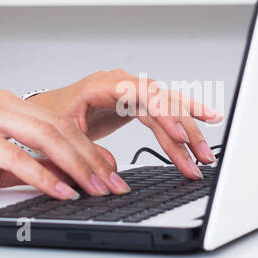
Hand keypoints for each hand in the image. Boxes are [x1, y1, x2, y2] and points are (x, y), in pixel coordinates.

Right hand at [0, 88, 132, 201]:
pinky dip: (42, 175)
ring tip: (95, 189)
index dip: (90, 149)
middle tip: (113, 184)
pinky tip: (61, 191)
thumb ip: (35, 164)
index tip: (112, 175)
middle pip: (57, 127)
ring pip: (42, 136)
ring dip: (75, 166)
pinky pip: (13, 154)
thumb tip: (79, 170)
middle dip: (91, 158)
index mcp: (4, 103)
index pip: (59, 122)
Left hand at [24, 70, 222, 180]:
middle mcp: (121, 83)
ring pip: (168, 106)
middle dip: (182, 131)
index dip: (162, 114)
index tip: (178, 137)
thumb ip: (85, 150)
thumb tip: (110, 174)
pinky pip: (166, 107)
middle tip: (198, 159)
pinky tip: (209, 117)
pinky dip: (187, 114)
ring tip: (205, 156)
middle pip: (161, 102)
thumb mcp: (63, 132)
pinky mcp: (137, 101)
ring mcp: (131, 90)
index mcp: (101, 86)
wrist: (48, 109)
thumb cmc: (52, 117)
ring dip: (188, 131)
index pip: (139, 95)